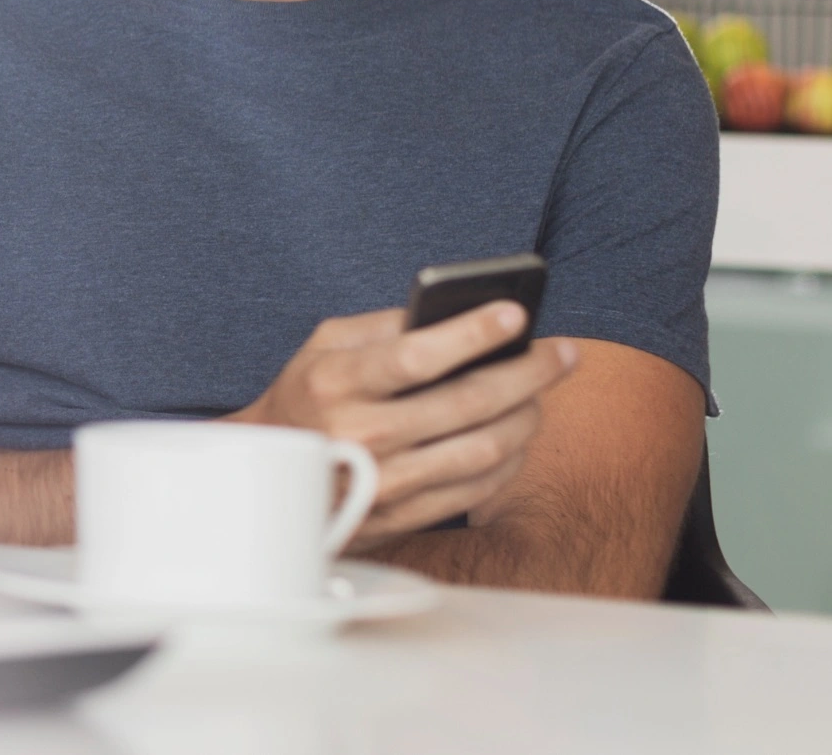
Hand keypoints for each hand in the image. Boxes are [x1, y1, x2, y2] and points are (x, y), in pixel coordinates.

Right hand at [225, 304, 578, 542]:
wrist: (271, 477)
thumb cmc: (306, 397)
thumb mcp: (324, 346)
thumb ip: (384, 326)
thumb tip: (458, 314)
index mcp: (335, 384)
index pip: (416, 356)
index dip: (473, 333)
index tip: (516, 313)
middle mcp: (360, 436)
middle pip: (468, 403)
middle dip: (528, 372)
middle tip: (560, 353)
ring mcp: (383, 484)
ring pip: (484, 449)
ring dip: (528, 416)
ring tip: (542, 392)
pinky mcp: (401, 518)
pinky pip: (477, 489)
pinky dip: (510, 458)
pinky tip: (518, 432)